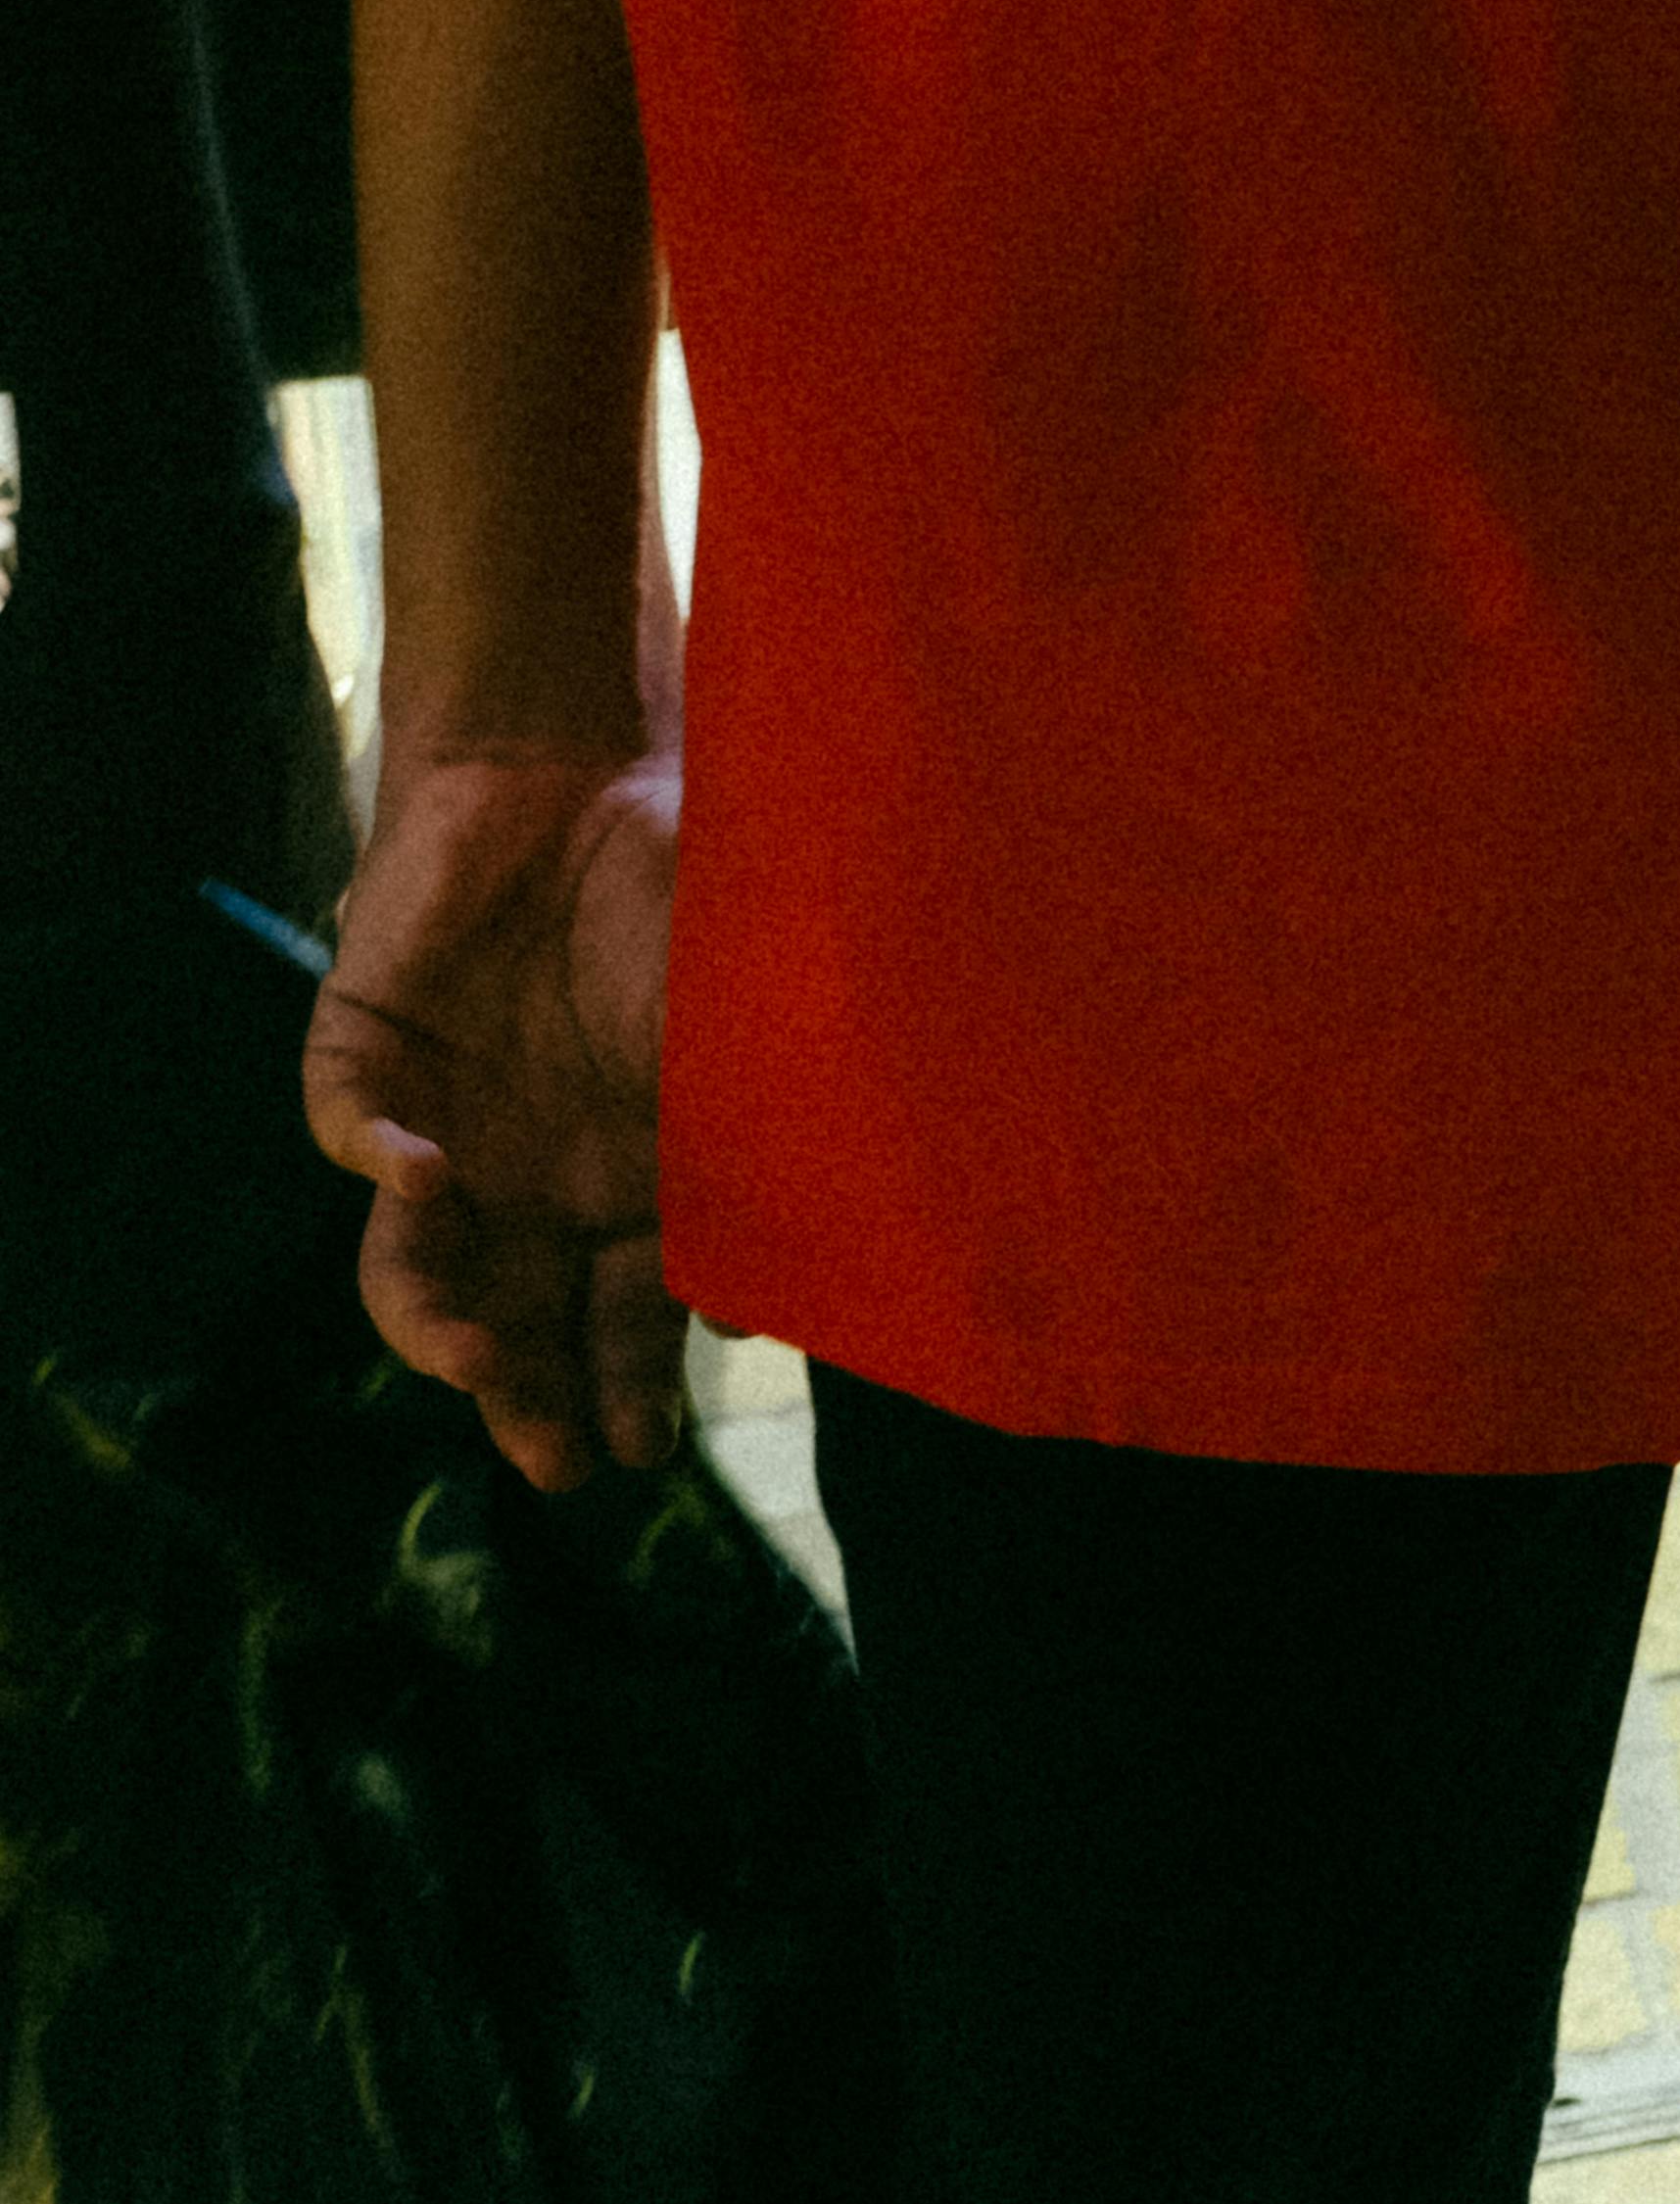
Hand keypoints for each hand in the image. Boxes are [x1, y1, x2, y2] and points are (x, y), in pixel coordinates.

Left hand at [306, 745, 685, 1490]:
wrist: (581, 770)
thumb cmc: (687, 897)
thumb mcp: (737, 1043)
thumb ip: (746, 1156)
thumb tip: (773, 1298)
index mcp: (622, 1187)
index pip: (615, 1319)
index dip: (622, 1388)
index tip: (641, 1442)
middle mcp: (524, 1182)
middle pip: (511, 1322)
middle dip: (525, 1401)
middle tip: (553, 1463)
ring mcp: (440, 1124)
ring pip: (411, 1264)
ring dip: (437, 1322)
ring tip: (475, 1357)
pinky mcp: (363, 1056)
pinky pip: (351, 1131)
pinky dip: (379, 1163)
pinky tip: (428, 1171)